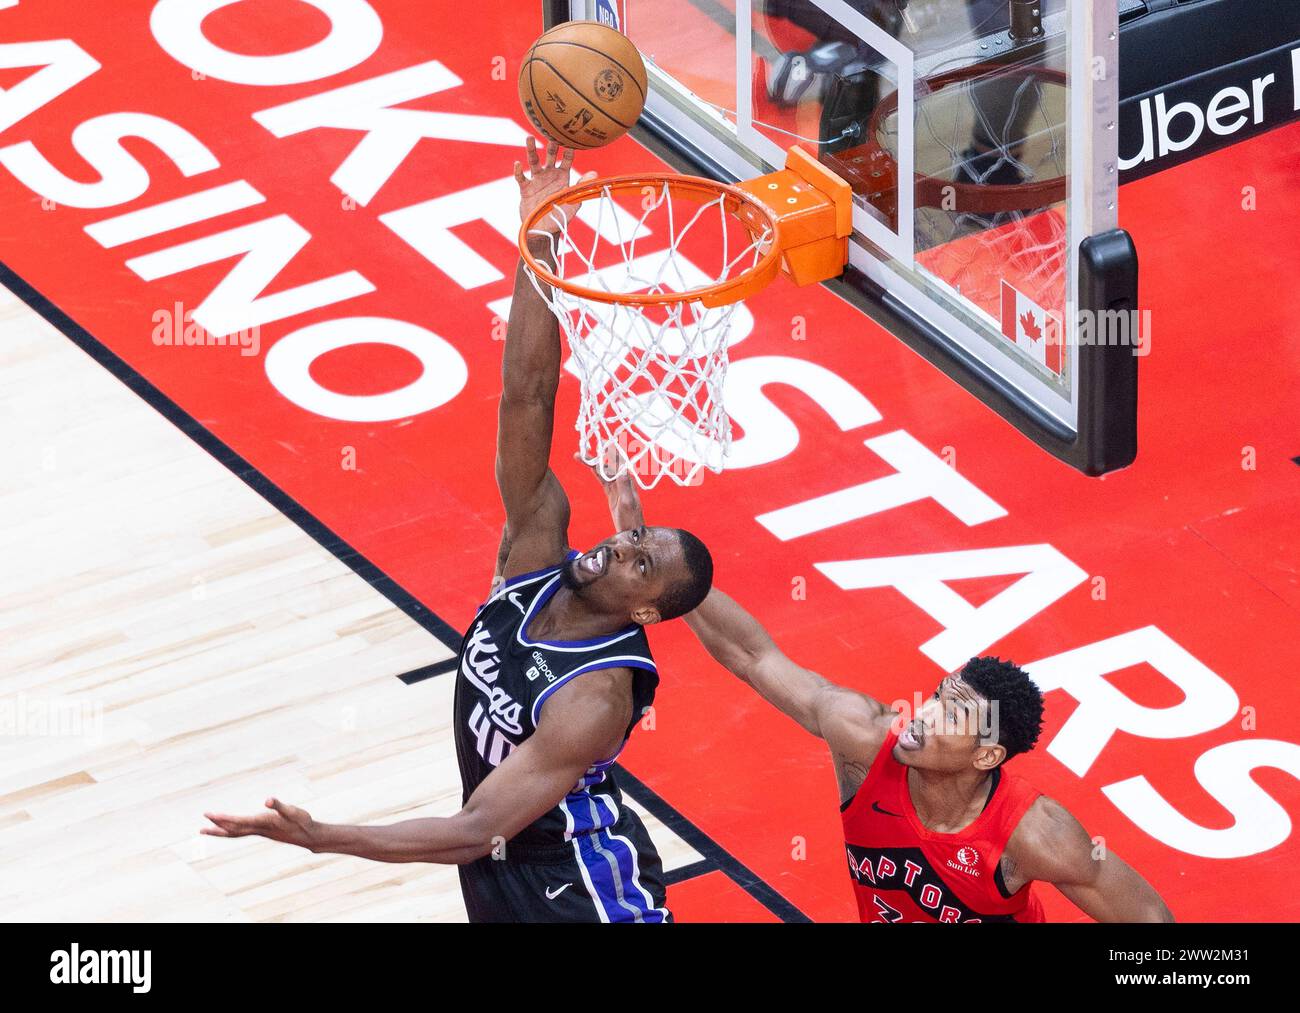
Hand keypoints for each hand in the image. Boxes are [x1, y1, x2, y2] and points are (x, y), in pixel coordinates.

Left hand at [203, 797, 319, 850]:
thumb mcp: (293, 811)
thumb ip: (280, 805)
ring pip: (235, 833)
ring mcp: (260, 832)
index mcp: (263, 823)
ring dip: (220, 831)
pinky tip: (228, 827)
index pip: (238, 822)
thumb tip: (268, 800)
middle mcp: (258, 829)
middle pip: (233, 831)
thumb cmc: (302, 822)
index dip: (224, 819)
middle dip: (216, 827)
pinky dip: (231, 830)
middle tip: (201, 826)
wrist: (308, 836)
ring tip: (206, 830)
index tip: (210, 816)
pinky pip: (241, 832)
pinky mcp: (263, 831)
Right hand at [515, 137, 594, 234]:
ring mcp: (537, 180)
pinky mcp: (526, 189)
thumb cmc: (560, 216)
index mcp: (563, 177)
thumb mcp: (573, 200)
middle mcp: (550, 175)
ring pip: (534, 162)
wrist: (544, 229)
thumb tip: (595, 174)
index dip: (569, 150)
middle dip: (552, 145)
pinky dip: (518, 171)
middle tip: (552, 133)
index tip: (572, 138)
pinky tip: (518, 163)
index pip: (567, 160)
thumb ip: (581, 186)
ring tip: (529, 138)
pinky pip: (521, 178)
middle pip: (551, 156)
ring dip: (531, 150)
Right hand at [577, 445, 643, 531]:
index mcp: (627, 481)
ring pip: (603, 471)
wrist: (631, 532)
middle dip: (596, 456)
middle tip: (584, 449)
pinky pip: (602, 479)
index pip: (617, 462)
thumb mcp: (627, 503)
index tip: (601, 442)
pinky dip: (595, 472)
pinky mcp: (612, 493)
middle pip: (607, 464)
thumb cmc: (631, 519)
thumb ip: (624, 487)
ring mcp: (617, 487)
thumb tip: (621, 470)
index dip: (609, 452)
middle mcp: (623, 481)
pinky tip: (589, 466)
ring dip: (593, 463)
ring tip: (580, 455)